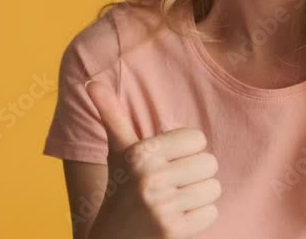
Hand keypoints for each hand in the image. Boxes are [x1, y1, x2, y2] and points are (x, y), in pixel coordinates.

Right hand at [85, 79, 220, 238]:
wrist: (111, 238)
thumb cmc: (122, 187)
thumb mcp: (117, 151)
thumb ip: (111, 114)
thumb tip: (92, 81)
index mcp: (140, 153)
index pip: (198, 138)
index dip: (186, 150)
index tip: (167, 162)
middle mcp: (150, 178)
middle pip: (209, 163)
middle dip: (195, 174)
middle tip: (172, 184)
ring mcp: (161, 207)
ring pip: (213, 188)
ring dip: (198, 197)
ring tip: (175, 201)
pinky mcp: (173, 230)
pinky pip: (211, 213)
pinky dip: (199, 218)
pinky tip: (178, 219)